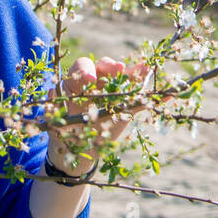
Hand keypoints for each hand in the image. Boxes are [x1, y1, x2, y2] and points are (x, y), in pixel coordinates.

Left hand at [45, 55, 148, 175]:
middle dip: (112, 66)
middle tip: (119, 69)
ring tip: (145, 70)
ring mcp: (114, 92)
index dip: (86, 70)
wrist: (76, 151)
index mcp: (77, 82)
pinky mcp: (127, 107)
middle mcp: (96, 82)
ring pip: (124, 79)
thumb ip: (55, 107)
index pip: (82, 67)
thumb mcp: (58, 120)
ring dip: (136, 73)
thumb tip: (48, 93)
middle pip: (105, 66)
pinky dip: (155, 98)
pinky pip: (140, 100)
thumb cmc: (63, 130)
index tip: (91, 80)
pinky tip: (169, 94)